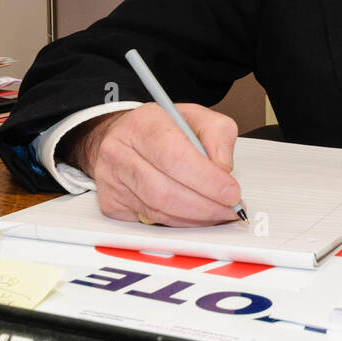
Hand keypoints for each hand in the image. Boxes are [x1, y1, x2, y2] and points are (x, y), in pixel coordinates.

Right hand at [66, 102, 239, 226]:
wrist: (122, 137)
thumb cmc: (158, 129)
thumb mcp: (195, 117)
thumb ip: (217, 136)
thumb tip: (223, 170)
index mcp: (143, 124)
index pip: (174, 157)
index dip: (206, 180)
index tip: (231, 192)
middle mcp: (120, 151)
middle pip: (166, 191)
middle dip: (206, 206)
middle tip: (230, 209)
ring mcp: (111, 180)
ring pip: (158, 211)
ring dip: (195, 218)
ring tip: (218, 213)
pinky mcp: (111, 203)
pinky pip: (150, 221)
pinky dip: (179, 223)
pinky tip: (194, 216)